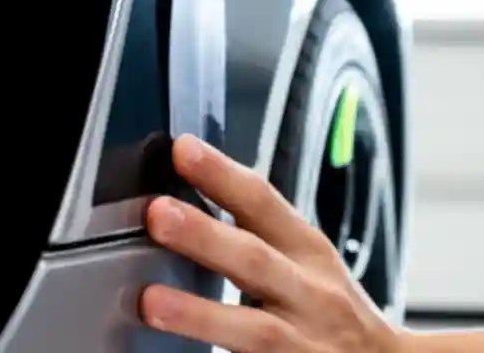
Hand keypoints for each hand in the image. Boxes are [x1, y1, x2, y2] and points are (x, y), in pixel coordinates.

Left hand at [140, 134, 409, 351]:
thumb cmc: (332, 310)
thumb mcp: (308, 262)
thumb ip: (259, 234)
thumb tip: (186, 199)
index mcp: (309, 252)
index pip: (264, 203)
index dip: (223, 175)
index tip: (183, 150)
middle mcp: (310, 295)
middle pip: (255, 261)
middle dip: (205, 237)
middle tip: (158, 214)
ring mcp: (303, 343)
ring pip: (254, 330)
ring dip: (200, 314)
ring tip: (151, 301)